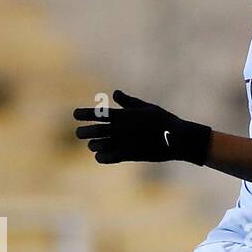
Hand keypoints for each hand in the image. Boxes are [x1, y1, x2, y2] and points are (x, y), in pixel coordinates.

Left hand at [73, 89, 211, 164]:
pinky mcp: (129, 155)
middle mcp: (122, 129)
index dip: (85, 114)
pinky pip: (109, 158)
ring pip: (100, 145)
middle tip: (78, 133)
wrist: (177, 139)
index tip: (75, 114)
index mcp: (125, 115)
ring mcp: (124, 143)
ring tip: (92, 144)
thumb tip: (115, 93)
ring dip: (93, 145)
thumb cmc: (163, 120)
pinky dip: (101, 157)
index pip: (99, 113)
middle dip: (84, 132)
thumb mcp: (146, 107)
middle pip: (96, 130)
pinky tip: (99, 155)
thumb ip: (128, 101)